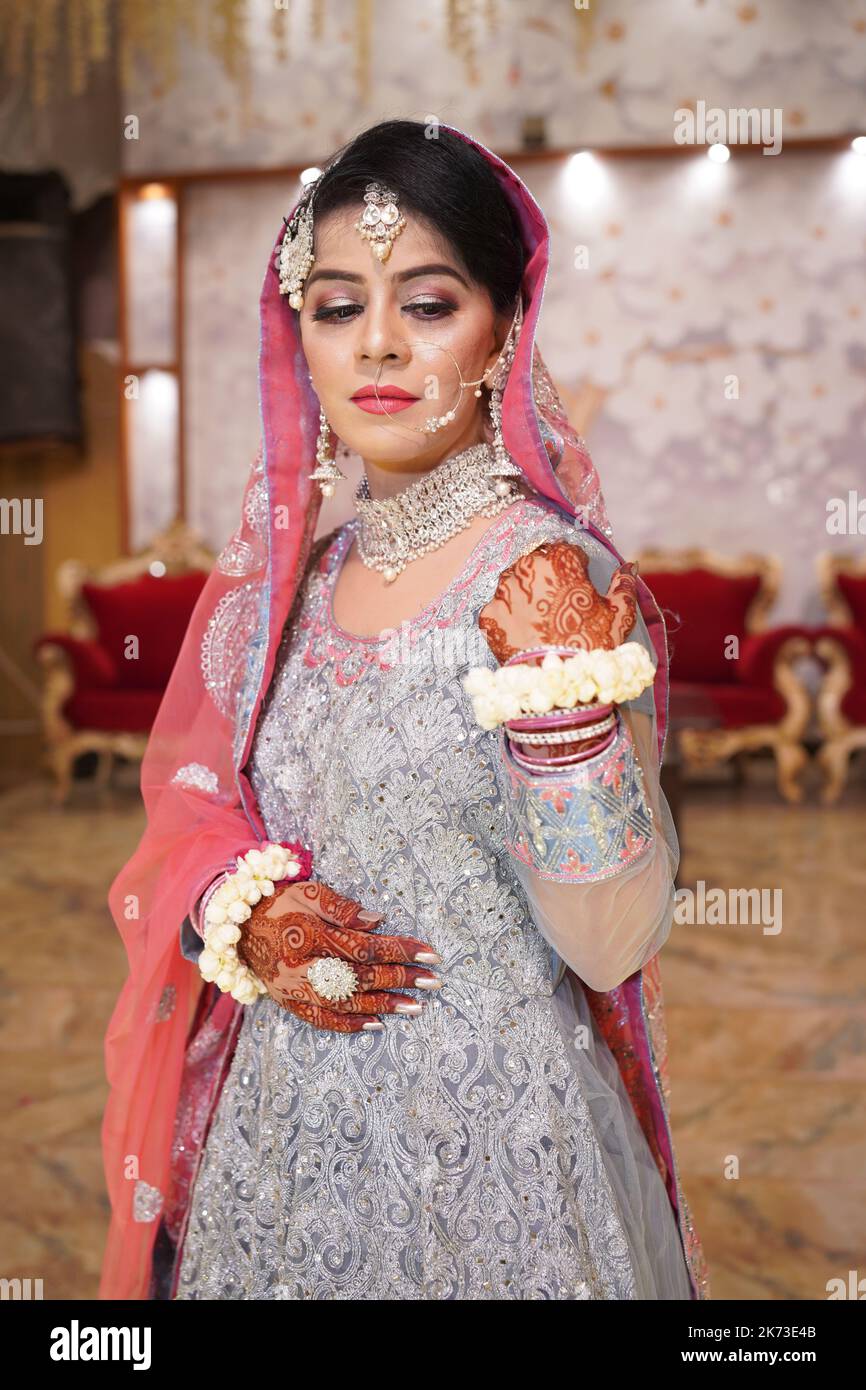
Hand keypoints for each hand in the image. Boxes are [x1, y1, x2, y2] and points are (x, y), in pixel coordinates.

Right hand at [236, 878, 441, 1032]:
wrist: (238, 927)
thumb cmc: (280, 904)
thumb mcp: (308, 892)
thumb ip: (342, 908)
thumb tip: (378, 921)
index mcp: (309, 934)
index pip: (364, 946)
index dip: (400, 950)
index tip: (430, 954)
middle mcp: (301, 965)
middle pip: (360, 977)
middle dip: (401, 979)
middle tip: (434, 982)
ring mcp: (294, 989)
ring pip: (346, 1003)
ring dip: (384, 1006)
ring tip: (416, 1007)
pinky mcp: (288, 1003)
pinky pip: (322, 1020)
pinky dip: (350, 1025)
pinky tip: (377, 1024)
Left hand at [478, 539, 637, 663]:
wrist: (557, 685)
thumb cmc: (593, 646)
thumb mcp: (619, 614)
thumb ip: (624, 585)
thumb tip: (629, 568)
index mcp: (559, 559)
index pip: (569, 552)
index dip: (578, 570)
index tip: (581, 589)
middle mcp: (526, 568)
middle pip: (538, 564)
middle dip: (550, 580)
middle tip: (561, 608)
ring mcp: (503, 592)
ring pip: (516, 584)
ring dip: (528, 595)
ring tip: (542, 622)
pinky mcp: (488, 615)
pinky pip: (500, 609)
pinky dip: (511, 618)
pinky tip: (526, 634)